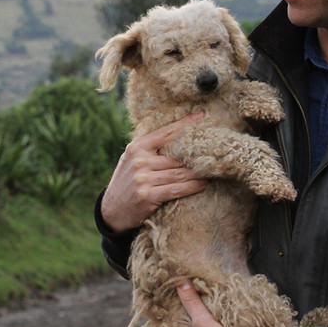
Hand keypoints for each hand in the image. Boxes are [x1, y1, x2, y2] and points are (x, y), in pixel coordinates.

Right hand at [100, 113, 207, 231]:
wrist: (112, 210)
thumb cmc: (127, 182)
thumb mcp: (131, 160)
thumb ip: (150, 150)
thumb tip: (180, 140)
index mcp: (136, 147)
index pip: (165, 132)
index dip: (185, 124)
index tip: (202, 116)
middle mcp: (139, 161)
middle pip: (177, 156)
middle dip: (197, 155)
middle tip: (215, 150)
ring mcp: (143, 179)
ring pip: (180, 173)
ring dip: (199, 172)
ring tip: (213, 169)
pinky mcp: (148, 196)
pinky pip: (177, 189)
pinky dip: (193, 186)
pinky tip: (204, 184)